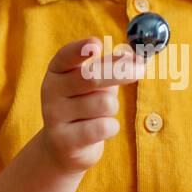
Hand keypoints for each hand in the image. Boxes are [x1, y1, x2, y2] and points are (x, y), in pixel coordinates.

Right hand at [39, 37, 144, 174]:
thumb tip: (136, 57)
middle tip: (140, 69)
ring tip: (101, 114)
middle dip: (120, 72)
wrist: (63, 146)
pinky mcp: (65, 140)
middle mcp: (51, 91)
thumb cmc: (85, 105)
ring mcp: (55, 116)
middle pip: (91, 77)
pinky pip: (104, 127)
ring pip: (104, 103)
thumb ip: (113, 66)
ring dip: (112, 107)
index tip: (97, 45)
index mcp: (57, 71)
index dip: (80, 49)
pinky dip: (111, 127)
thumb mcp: (96, 83)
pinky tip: (100, 130)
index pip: (66, 56)